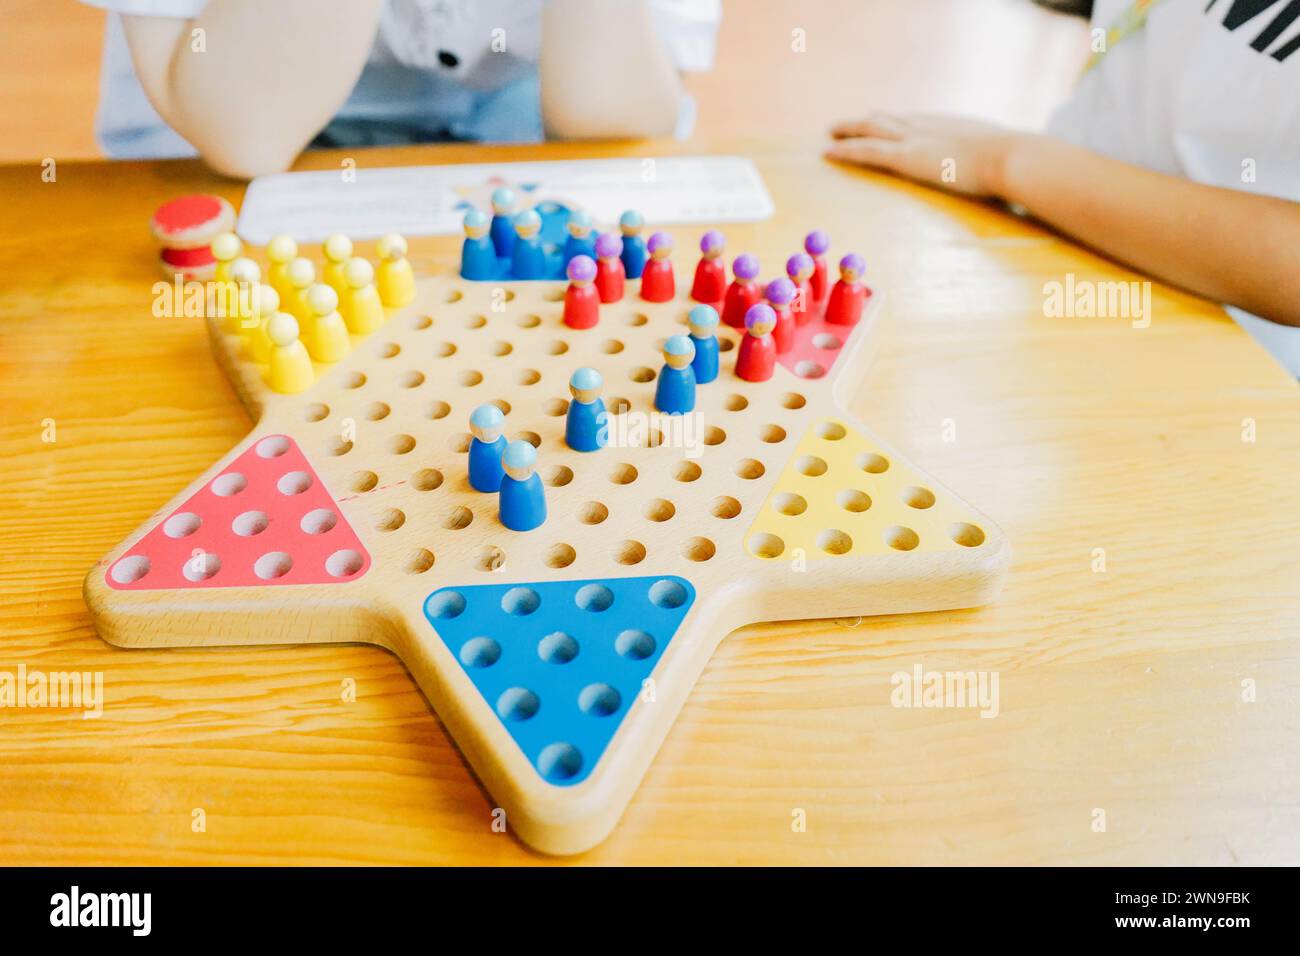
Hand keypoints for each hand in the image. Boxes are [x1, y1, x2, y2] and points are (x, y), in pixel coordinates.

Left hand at [826, 114, 1022, 197]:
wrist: (1012, 158)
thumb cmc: (1016, 163)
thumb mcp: (1004, 157)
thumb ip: (996, 162)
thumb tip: (1012, 171)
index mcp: (950, 125)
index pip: (914, 121)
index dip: (894, 123)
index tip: (882, 122)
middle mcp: (928, 126)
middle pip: (887, 119)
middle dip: (864, 122)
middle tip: (845, 125)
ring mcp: (916, 139)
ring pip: (870, 129)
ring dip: (847, 131)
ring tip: (830, 135)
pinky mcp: (906, 157)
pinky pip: (867, 151)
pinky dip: (845, 151)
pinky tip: (828, 152)